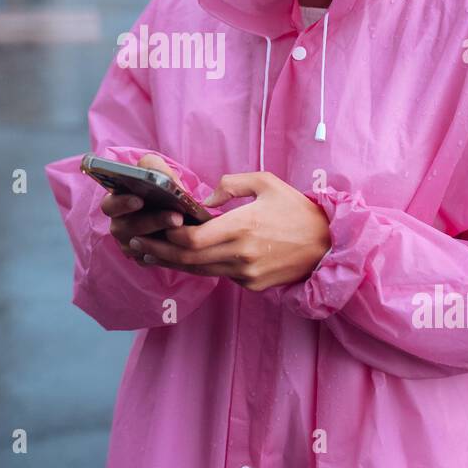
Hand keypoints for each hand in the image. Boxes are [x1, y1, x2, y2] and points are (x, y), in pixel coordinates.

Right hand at [102, 154, 190, 263]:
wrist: (180, 209)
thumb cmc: (163, 188)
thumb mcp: (159, 172)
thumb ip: (152, 165)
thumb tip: (151, 169)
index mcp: (116, 203)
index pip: (109, 205)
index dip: (121, 203)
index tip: (139, 200)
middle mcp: (119, 225)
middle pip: (126, 227)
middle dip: (152, 221)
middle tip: (176, 217)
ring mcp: (129, 244)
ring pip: (140, 245)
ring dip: (161, 236)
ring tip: (181, 225)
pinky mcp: (142, 258)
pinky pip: (150, 259)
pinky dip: (165, 252)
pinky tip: (179, 244)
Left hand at [134, 172, 331, 290]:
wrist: (329, 245)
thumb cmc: (296, 209)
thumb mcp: (266, 183)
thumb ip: (231, 184)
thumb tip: (205, 198)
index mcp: (241, 226)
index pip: (191, 241)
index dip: (167, 237)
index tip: (151, 227)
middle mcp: (240, 254)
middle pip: (187, 260)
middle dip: (159, 251)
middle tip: (138, 242)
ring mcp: (247, 274)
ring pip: (200, 271)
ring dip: (174, 263)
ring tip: (151, 252)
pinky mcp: (253, 285)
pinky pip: (221, 275)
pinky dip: (202, 266)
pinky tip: (188, 258)